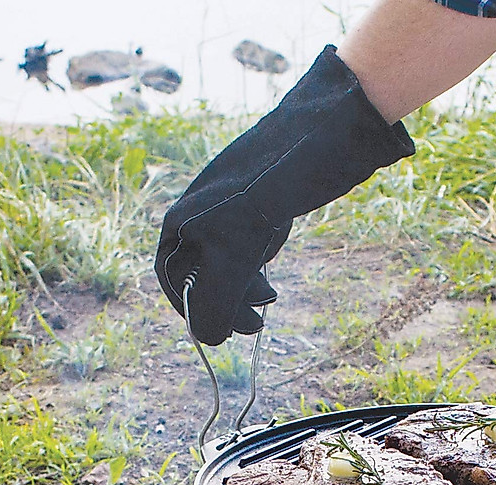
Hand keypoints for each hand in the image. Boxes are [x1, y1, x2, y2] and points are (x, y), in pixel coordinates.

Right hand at [154, 47, 413, 345]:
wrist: (322, 133)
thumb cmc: (273, 189)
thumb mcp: (240, 252)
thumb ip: (217, 300)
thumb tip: (207, 340)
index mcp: (183, 222)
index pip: (173, 282)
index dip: (194, 312)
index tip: (220, 332)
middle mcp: (199, 216)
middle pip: (200, 277)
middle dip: (225, 305)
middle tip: (255, 324)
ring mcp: (228, 213)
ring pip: (225, 267)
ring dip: (243, 292)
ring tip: (270, 298)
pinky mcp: (255, 209)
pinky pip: (245, 252)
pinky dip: (255, 271)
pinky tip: (272, 275)